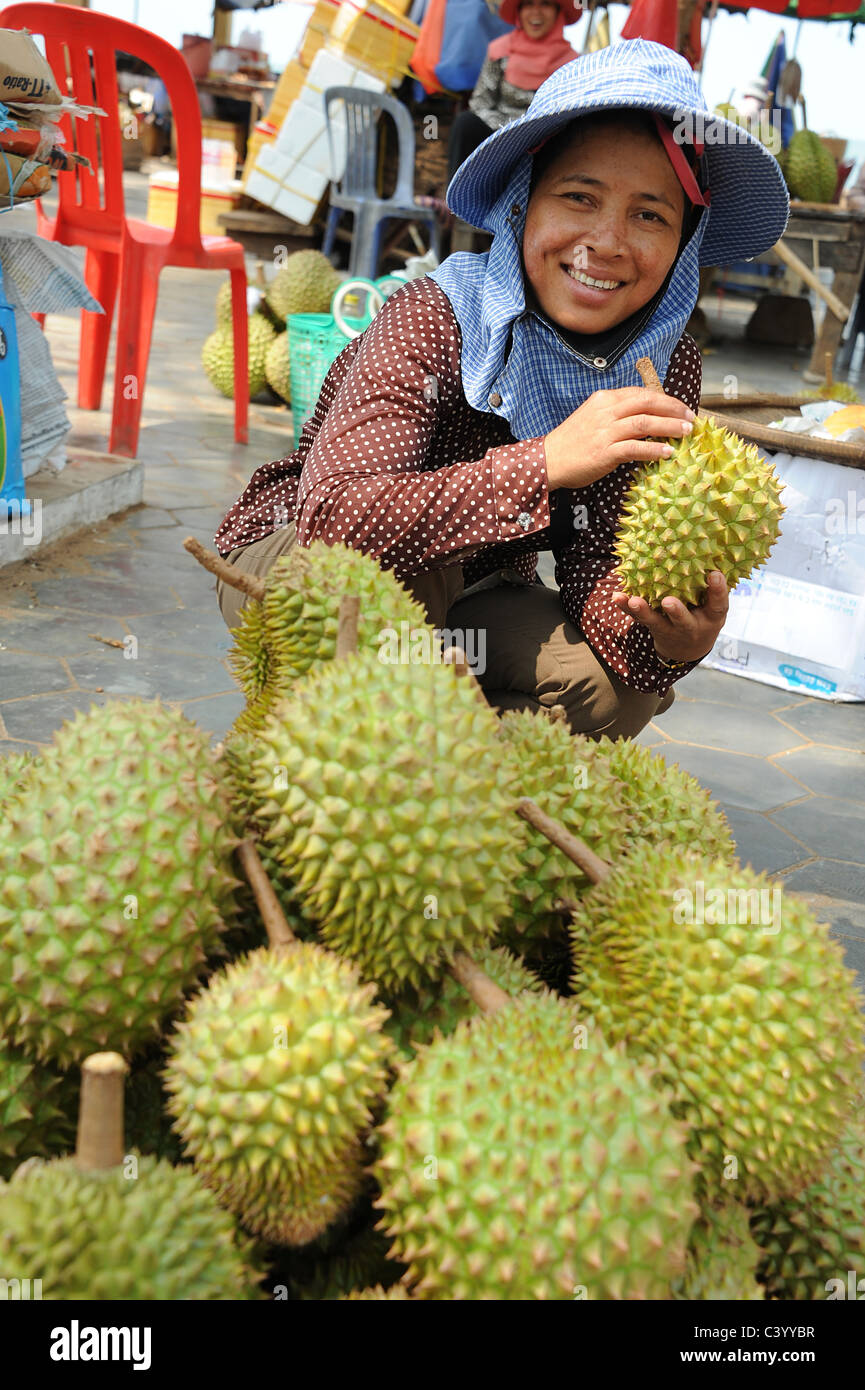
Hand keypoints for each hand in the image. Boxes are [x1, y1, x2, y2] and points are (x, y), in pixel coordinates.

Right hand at [543, 387, 695, 491]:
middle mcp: (606, 411)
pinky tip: (667, 452)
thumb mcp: (594, 418)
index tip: (681, 408)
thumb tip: (647, 417)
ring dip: (670, 426)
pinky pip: (636, 447)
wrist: (547, 460)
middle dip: (673, 409)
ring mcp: (605, 431)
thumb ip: (617, 414)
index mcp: (604, 399)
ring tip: (686, 432)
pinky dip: (654, 448)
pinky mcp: (605, 452)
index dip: (665, 399)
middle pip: (647, 402)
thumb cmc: (573, 442)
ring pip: (645, 422)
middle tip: (691, 418)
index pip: (641, 393)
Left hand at [610, 571, 729, 664]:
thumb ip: (714, 587)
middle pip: (683, 621)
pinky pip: (638, 618)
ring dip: (643, 611)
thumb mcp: (714, 606)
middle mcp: (691, 627)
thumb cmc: (704, 616)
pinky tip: (617, 596)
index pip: (718, 605)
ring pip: (655, 622)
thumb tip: (714, 550)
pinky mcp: (652, 628)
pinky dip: (626, 607)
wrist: (687, 649)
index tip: (715, 574)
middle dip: (676, 612)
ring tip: (633, 600)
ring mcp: (670, 630)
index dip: (718, 591)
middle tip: (668, 602)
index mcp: (711, 618)